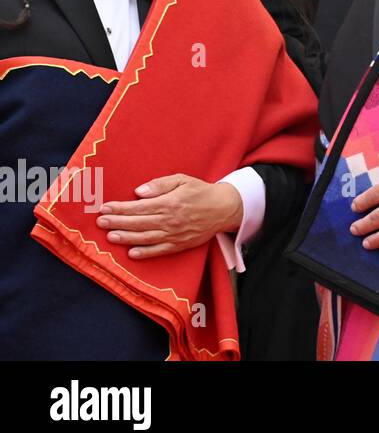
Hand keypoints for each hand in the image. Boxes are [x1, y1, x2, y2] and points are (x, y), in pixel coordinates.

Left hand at [97, 174, 242, 258]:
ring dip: (125, 238)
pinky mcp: (179, 244)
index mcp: (170, 203)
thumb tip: (139, 192)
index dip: (120, 208)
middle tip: (101, 222)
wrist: (224, 208)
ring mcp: (174, 234)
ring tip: (110, 236)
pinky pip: (159, 251)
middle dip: (117, 222)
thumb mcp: (183, 180)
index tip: (105, 208)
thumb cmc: (201, 192)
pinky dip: (145, 252)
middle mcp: (170, 220)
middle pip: (138, 223)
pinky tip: (131, 253)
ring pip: (145, 238)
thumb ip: (160, 185)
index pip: (139, 207)